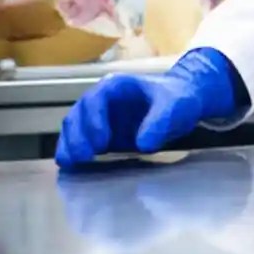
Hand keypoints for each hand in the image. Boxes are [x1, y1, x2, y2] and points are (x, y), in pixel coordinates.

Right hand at [55, 48, 244, 168]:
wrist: (182, 104)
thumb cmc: (177, 98)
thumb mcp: (174, 105)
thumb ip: (160, 121)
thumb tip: (143, 144)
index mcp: (116, 86)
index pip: (95, 100)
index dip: (94, 121)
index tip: (103, 143)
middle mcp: (101, 100)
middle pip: (78, 115)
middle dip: (77, 137)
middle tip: (84, 158)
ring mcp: (98, 117)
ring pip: (73, 128)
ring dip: (70, 146)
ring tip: (74, 164)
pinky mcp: (100, 133)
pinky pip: (80, 141)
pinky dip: (73, 152)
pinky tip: (73, 166)